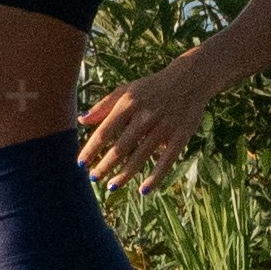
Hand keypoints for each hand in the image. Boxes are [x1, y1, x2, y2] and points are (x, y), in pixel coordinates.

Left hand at [76, 69, 211, 189]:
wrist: (190, 79)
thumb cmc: (151, 87)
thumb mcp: (126, 90)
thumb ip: (104, 106)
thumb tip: (81, 120)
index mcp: (128, 103)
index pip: (105, 131)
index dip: (92, 149)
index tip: (81, 164)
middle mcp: (145, 116)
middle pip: (121, 147)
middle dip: (105, 166)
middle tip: (94, 178)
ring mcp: (164, 126)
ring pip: (141, 156)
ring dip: (124, 174)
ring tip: (112, 186)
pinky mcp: (181, 136)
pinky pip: (166, 161)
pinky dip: (155, 177)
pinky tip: (143, 190)